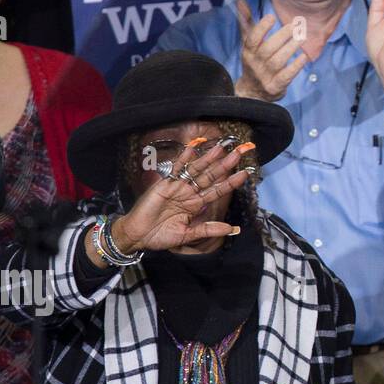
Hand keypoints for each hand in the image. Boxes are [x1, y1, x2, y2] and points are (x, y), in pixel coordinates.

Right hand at [112, 138, 251, 254]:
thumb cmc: (161, 236)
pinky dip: (185, 158)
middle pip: (210, 176)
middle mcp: (190, 193)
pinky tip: (194, 147)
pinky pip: (177, 169)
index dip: (231, 182)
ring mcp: (178, 187)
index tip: (245, 173)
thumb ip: (209, 230)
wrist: (138, 236)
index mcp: (197, 204)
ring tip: (222, 147)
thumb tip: (232, 229)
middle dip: (224, 165)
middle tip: (239, 152)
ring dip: (208, 158)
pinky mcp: (165, 184)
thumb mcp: (188, 235)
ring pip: (196, 170)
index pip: (218, 191)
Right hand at [233, 0, 308, 102]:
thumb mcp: (248, 44)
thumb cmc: (253, 62)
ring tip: (302, 37)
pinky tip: (304, 56)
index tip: (271, 16)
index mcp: (248, 52)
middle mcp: (255, 64)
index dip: (261, 28)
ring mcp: (265, 76)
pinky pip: (286, 76)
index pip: (252, 39)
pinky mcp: (275, 87)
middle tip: (296, 25)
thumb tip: (241, 2)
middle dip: (282, 36)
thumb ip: (247, 24)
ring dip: (291, 48)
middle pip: (268, 49)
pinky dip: (295, 66)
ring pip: (278, 61)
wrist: (251, 93)